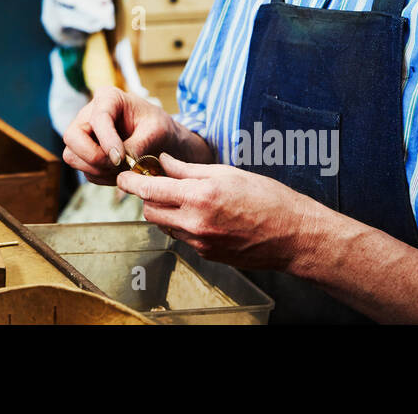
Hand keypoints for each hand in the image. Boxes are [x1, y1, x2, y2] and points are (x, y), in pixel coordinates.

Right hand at [61, 86, 177, 185]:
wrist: (159, 139)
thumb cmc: (158, 127)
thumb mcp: (157, 131)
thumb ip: (139, 144)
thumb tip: (121, 163)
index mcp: (108, 98)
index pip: (98, 118)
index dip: (107, 140)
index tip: (120, 158)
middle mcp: (89, 115)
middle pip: (72, 137)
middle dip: (94, 156)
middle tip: (118, 164)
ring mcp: (83, 136)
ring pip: (72, 157)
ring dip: (98, 170)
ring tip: (124, 169)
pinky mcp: (85, 155)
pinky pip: (85, 171)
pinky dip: (103, 177)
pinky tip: (121, 172)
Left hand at [116, 154, 319, 270]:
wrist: (293, 235)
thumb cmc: (267, 198)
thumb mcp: (227, 172)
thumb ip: (189, 169)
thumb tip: (163, 162)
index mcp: (200, 196)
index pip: (150, 190)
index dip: (132, 182)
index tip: (123, 176)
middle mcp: (196, 223)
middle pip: (150, 211)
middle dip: (148, 197)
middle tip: (158, 184)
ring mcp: (201, 243)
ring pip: (165, 226)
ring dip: (165, 212)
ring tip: (184, 199)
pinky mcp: (207, 256)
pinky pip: (183, 238)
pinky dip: (183, 225)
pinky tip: (202, 215)